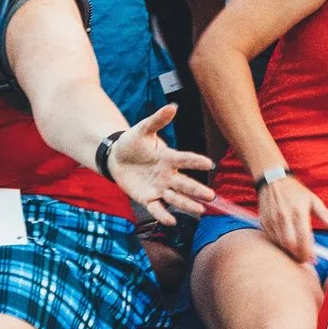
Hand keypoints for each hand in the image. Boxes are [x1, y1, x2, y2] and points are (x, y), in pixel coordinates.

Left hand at [100, 103, 213, 224]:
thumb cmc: (132, 142)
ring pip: (175, 197)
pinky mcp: (147, 198)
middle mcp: (167, 174)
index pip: (185, 159)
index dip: (196, 161)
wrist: (116, 157)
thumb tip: (172, 107)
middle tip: (211, 196)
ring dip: (187, 204)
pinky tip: (171, 221)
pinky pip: (157, 208)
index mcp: (168, 157)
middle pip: (185, 183)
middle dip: (197, 190)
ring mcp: (158, 188)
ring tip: (200, 210)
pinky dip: (163, 215)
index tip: (209, 163)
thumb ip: (157, 120)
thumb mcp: (143, 129)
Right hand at [255, 169, 327, 264]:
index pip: (304, 238)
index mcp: (299, 212)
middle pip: (291, 245)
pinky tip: (286, 245)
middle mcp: (284, 217)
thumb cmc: (295, 191)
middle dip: (298, 256)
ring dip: (289, 252)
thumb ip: (325, 215)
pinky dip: (280, 245)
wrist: (273, 180)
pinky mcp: (264, 222)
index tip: (313, 259)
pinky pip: (272, 239)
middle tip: (305, 260)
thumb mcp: (313, 200)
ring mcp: (273, 220)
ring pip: (281, 244)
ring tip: (297, 254)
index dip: (309, 252)